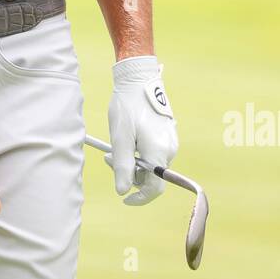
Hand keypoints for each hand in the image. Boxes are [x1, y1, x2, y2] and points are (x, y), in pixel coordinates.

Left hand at [104, 55, 177, 205]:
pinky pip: (154, 153)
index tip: (124, 198)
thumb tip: (122, 191)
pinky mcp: (168, 135)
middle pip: (151, 176)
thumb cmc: (127, 107)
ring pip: (151, 164)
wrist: (139, 79)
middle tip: (109, 158)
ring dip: (133, 161)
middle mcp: (170, 149)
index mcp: (159, 152)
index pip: (155, 188)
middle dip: (130, 173)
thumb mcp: (120, 138)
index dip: (139, 198)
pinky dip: (139, 152)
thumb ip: (122, 166)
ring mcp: (170, 141)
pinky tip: (128, 139)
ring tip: (117, 145)